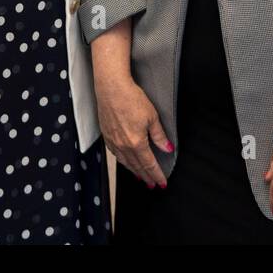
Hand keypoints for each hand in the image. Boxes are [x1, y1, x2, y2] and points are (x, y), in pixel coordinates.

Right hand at [94, 71, 171, 187]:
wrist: (111, 88)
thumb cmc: (131, 98)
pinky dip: (122, 160)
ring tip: (140, 176)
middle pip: (136, 166)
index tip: (162, 182)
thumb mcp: (152, 117)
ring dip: (133, 170)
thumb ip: (159, 136)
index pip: (149, 164)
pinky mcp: (106, 134)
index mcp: (136, 143)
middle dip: (146, 176)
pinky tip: (124, 160)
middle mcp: (123, 146)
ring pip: (124, 162)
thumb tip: (167, 148)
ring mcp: (113, 141)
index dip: (157, 175)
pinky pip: (115, 153)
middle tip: (152, 184)